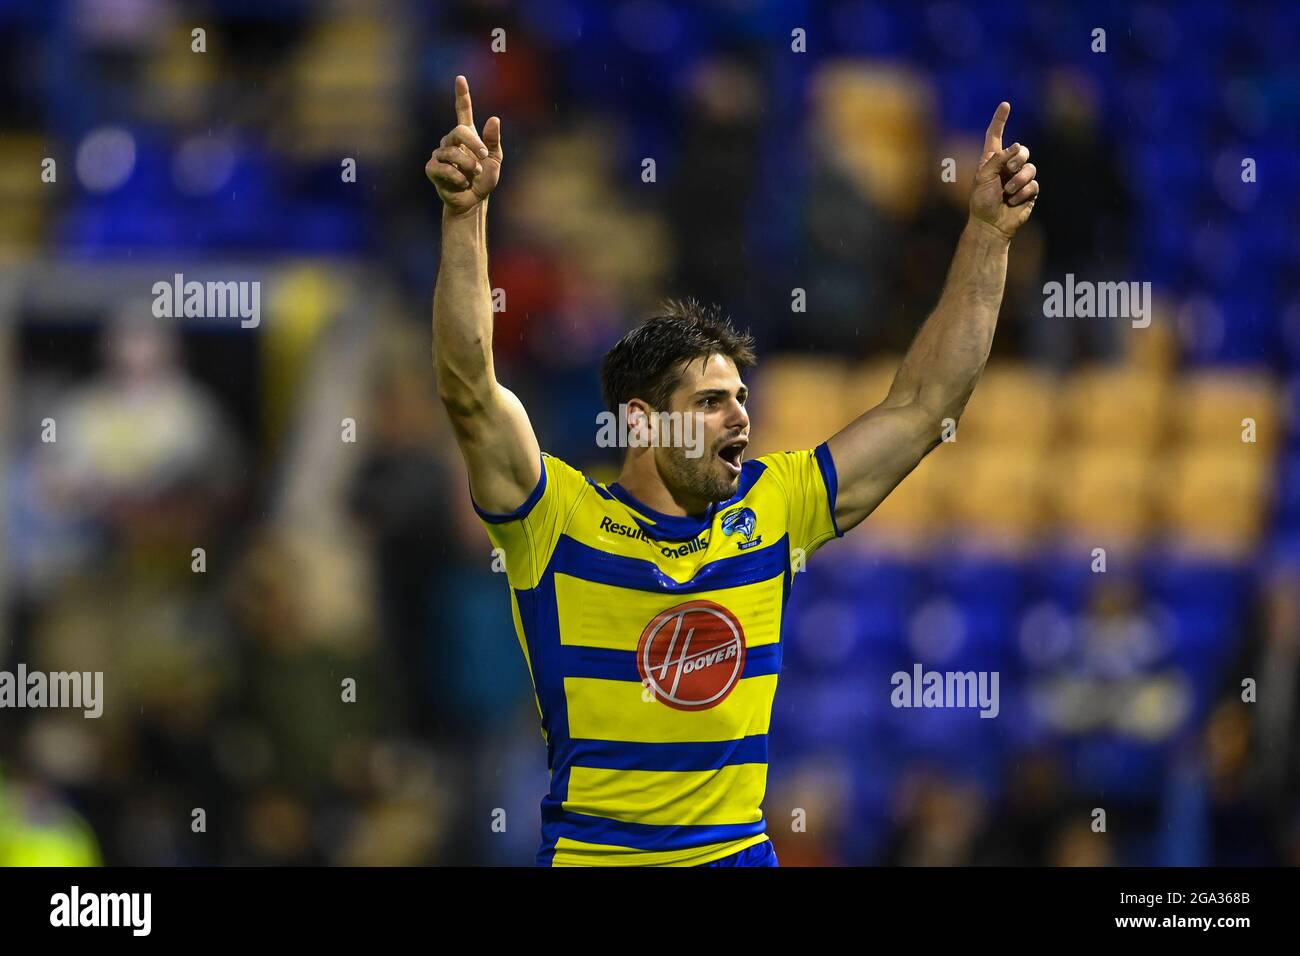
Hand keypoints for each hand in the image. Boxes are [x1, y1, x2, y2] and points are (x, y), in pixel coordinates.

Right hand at [426, 75, 502, 215]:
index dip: (462, 95)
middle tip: (482, 155)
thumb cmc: (483, 180)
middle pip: (458, 131)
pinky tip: (461, 182)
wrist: (473, 201)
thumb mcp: (494, 160)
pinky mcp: (432, 168)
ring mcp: (440, 154)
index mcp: (467, 135)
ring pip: (451, 152)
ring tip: (472, 175)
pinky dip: (456, 176)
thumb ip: (493, 141)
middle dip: (472, 144)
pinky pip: (442, 167)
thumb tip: (494, 118)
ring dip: (467, 166)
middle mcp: (451, 141)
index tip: (460, 78)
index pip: (463, 111)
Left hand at [968, 101, 1038, 239]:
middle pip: (1021, 150)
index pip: (995, 135)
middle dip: (1016, 160)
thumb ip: (997, 158)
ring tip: (1008, 192)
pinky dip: (1022, 193)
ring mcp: (1019, 178)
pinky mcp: (1029, 190)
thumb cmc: (982, 202)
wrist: (990, 224)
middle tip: (1007, 172)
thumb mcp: (983, 177)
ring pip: (1030, 167)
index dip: (1000, 120)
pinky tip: (1013, 201)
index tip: (1005, 104)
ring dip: (1019, 180)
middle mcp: (1006, 166)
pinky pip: (1033, 184)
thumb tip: (1017, 146)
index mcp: (991, 160)